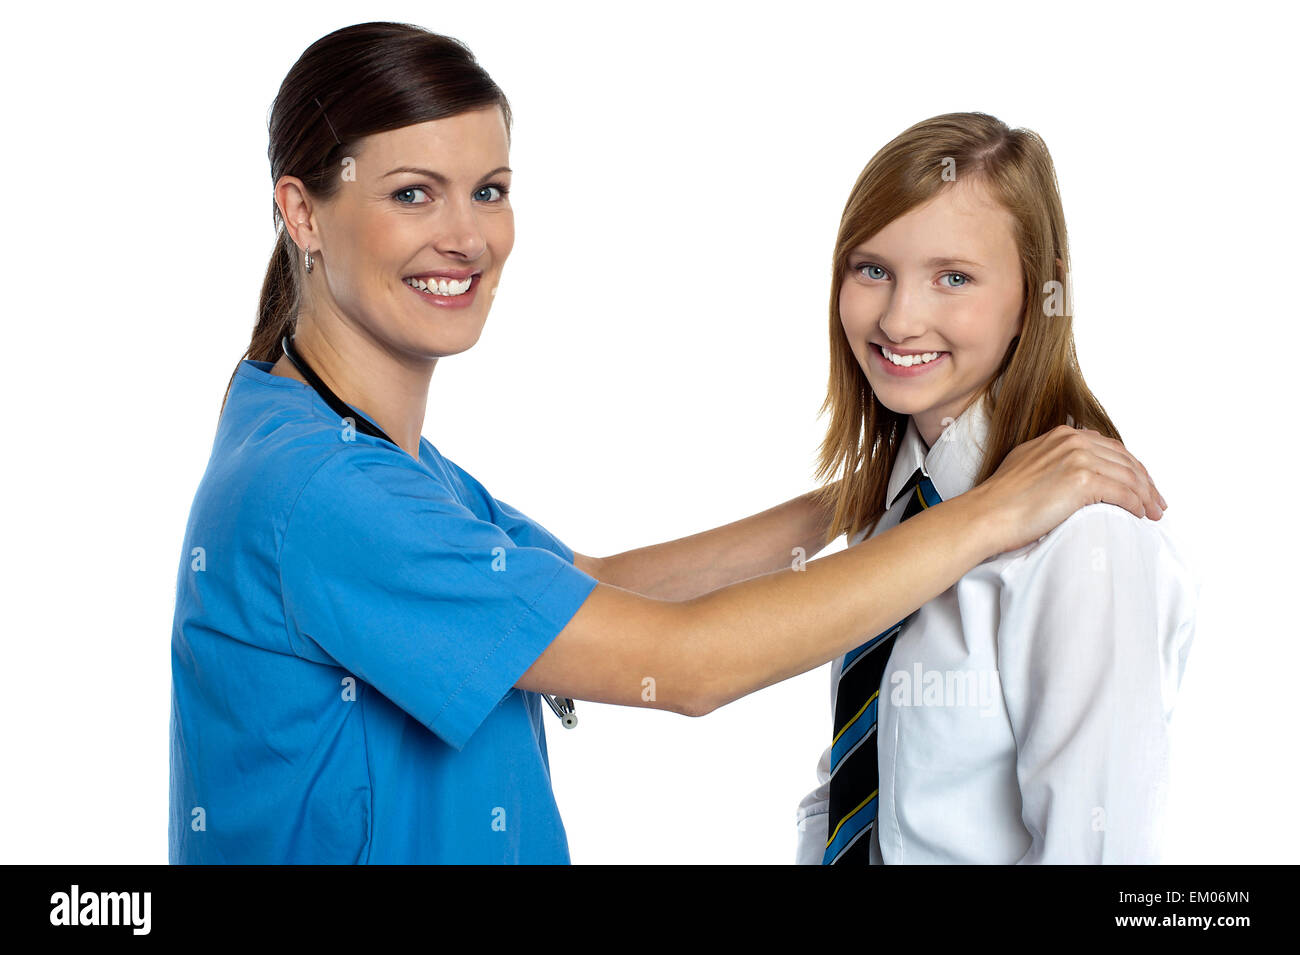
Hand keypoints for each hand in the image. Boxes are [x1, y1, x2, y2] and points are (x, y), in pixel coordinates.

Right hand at [971, 425, 1165, 554]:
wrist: (987, 514)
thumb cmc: (1001, 499)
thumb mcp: (1028, 463)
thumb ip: (1053, 459)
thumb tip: (1073, 473)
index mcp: (1062, 435)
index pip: (1110, 448)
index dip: (1130, 467)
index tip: (1140, 484)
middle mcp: (1072, 441)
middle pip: (1124, 460)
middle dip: (1145, 482)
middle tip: (1156, 502)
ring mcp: (1078, 458)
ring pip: (1128, 476)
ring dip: (1145, 496)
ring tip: (1152, 512)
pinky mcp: (1083, 480)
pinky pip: (1123, 492)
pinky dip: (1136, 504)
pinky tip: (1139, 514)